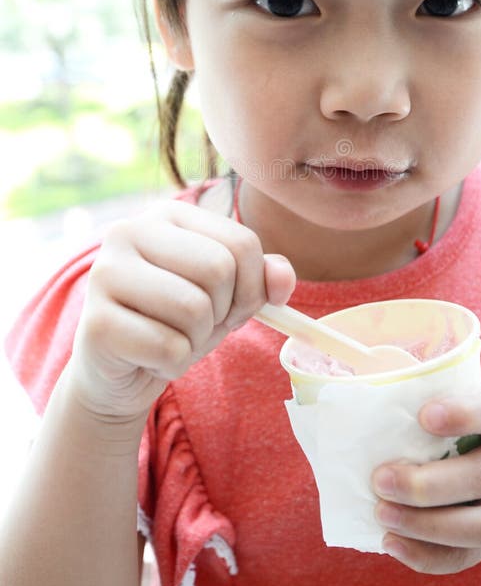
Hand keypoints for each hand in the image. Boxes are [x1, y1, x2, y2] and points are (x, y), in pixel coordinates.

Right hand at [69, 200, 295, 420]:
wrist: (116, 371)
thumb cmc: (174, 322)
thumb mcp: (225, 295)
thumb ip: (260, 278)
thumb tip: (281, 280)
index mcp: (167, 214)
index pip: (242, 243)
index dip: (252, 286)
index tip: (231, 305)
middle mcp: (129, 231)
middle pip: (219, 271)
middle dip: (223, 313)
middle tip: (198, 325)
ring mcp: (105, 273)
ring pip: (194, 310)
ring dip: (197, 340)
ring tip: (171, 339)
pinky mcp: (95, 323)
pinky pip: (169, 348)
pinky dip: (173, 364)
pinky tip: (149, 357)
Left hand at [371, 387, 480, 573]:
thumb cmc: (480, 434)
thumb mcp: (473, 407)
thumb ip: (433, 399)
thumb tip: (356, 392)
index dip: (466, 414)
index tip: (424, 416)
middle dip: (429, 484)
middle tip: (381, 479)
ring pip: (479, 526)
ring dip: (425, 524)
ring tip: (382, 513)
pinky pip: (466, 557)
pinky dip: (427, 555)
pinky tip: (392, 542)